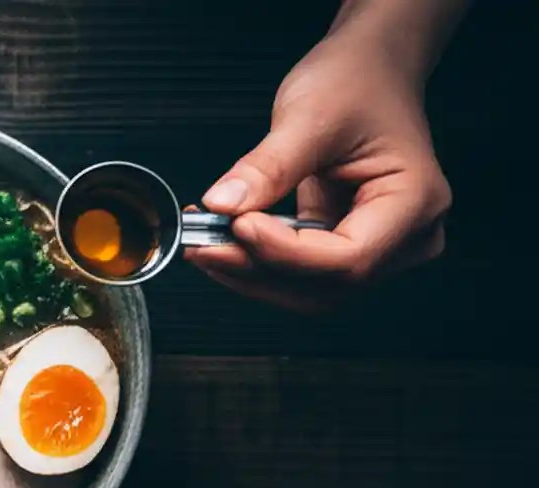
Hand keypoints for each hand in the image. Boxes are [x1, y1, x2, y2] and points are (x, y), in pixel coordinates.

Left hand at [187, 25, 452, 312]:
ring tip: (204, 240)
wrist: (368, 68)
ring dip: (250, 273)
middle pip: (325, 286)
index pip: (348, 258)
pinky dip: (256, 262)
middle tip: (202, 242)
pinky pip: (298, 273)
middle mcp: (406, 237)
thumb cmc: (356, 82)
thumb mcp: (308, 116)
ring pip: (307, 290)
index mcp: (414, 204)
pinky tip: (222, 240)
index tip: (237, 225)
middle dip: (257, 270)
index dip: (285, 252)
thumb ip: (266, 168)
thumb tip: (222, 205)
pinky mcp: (344, 245)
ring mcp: (377, 247)